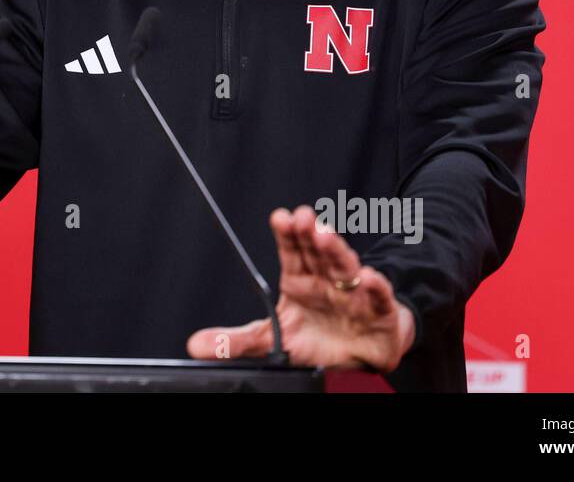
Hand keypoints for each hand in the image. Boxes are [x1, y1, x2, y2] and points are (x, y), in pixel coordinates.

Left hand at [187, 205, 415, 370]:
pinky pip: (377, 296)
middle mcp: (326, 280)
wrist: (363, 356)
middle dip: (310, 234)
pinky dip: (374, 286)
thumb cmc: (320, 340)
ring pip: (344, 267)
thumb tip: (195, 344)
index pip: (292, 252)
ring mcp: (353, 293)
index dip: (286, 235)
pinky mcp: (378, 311)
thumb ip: (236, 340)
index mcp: (300, 282)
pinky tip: (366, 276)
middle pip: (317, 252)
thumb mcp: (275, 341)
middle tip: (302, 217)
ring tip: (324, 236)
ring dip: (336, 250)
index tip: (279, 216)